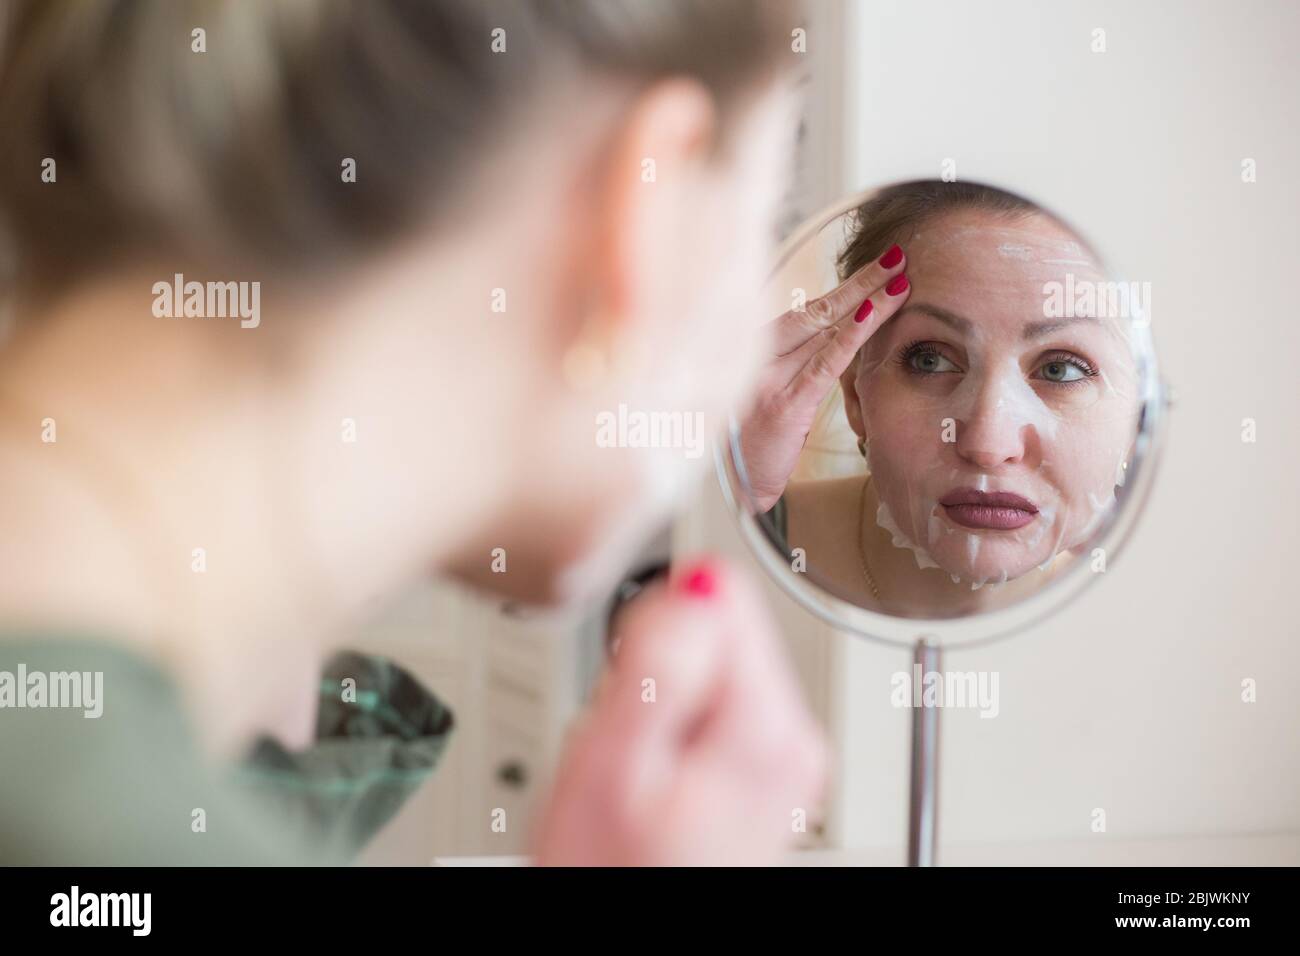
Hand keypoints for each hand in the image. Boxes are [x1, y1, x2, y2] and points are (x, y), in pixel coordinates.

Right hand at [533, 557, 827, 865]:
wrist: (632, 923)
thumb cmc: (615, 870)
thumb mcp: (611, 763)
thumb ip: (658, 666)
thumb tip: (699, 587)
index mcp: (767, 728)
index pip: (722, 593)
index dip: (657, 627)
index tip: (633, 680)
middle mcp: (794, 737)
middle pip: (720, 628)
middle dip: (658, 666)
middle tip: (633, 738)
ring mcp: (785, 752)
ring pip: (713, 660)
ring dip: (664, 696)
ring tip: (643, 761)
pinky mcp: (768, 761)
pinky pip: (714, 696)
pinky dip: (675, 721)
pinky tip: (659, 770)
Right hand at [739, 244, 910, 510]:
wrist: (730, 486)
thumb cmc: (751, 442)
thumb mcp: (769, 395)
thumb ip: (796, 366)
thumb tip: (835, 338)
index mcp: (753, 350)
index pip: (806, 311)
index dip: (842, 288)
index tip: (874, 269)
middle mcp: (756, 356)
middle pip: (816, 310)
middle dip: (859, 281)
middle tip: (895, 258)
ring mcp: (768, 378)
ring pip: (824, 330)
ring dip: (866, 303)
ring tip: (899, 282)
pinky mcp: (784, 405)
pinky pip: (824, 364)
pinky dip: (849, 337)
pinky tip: (871, 315)